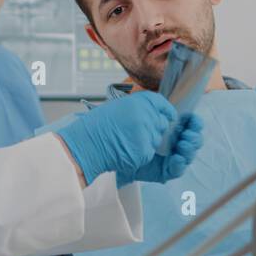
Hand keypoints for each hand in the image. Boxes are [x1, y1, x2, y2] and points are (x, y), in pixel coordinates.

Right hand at [56, 91, 176, 185]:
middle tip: (137, 132)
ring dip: (147, 142)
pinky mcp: (144, 151)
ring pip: (156, 140)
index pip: (162, 104)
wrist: (86, 144)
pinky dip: (141, 154)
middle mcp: (146, 115)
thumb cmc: (97, 125)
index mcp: (140, 101)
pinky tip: (126, 150)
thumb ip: (139, 107)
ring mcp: (146, 134)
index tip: (169, 115)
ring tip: (127, 141)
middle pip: (162, 123)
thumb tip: (154, 111)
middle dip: (154, 129)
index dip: (166, 111)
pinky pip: (149, 153)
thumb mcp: (119, 106)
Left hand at [122, 113, 204, 185]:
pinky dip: (180, 164)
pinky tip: (177, 158)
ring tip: (182, 144)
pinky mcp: (163, 171)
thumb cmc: (125, 124)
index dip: (195, 122)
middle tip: (186, 134)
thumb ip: (159, 105)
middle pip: (194, 141)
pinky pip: (177, 170)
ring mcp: (169, 157)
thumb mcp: (142, 106)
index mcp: (172, 127)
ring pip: (189, 156)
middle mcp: (173, 142)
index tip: (192, 119)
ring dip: (189, 149)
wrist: (108, 143)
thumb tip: (174, 115)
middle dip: (194, 137)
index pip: (191, 125)